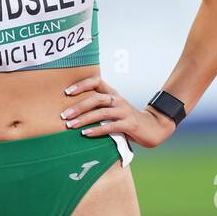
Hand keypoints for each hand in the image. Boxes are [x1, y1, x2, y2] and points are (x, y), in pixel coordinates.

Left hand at [59, 76, 176, 148]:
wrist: (153, 128)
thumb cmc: (127, 119)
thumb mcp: (114, 109)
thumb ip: (100, 107)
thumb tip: (73, 110)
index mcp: (113, 93)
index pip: (97, 81)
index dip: (82, 84)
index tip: (67, 92)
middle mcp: (118, 100)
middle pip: (96, 99)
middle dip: (78, 107)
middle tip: (64, 115)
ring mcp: (124, 111)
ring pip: (101, 112)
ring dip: (84, 119)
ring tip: (71, 126)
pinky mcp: (129, 124)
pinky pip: (110, 126)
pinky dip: (97, 130)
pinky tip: (86, 134)